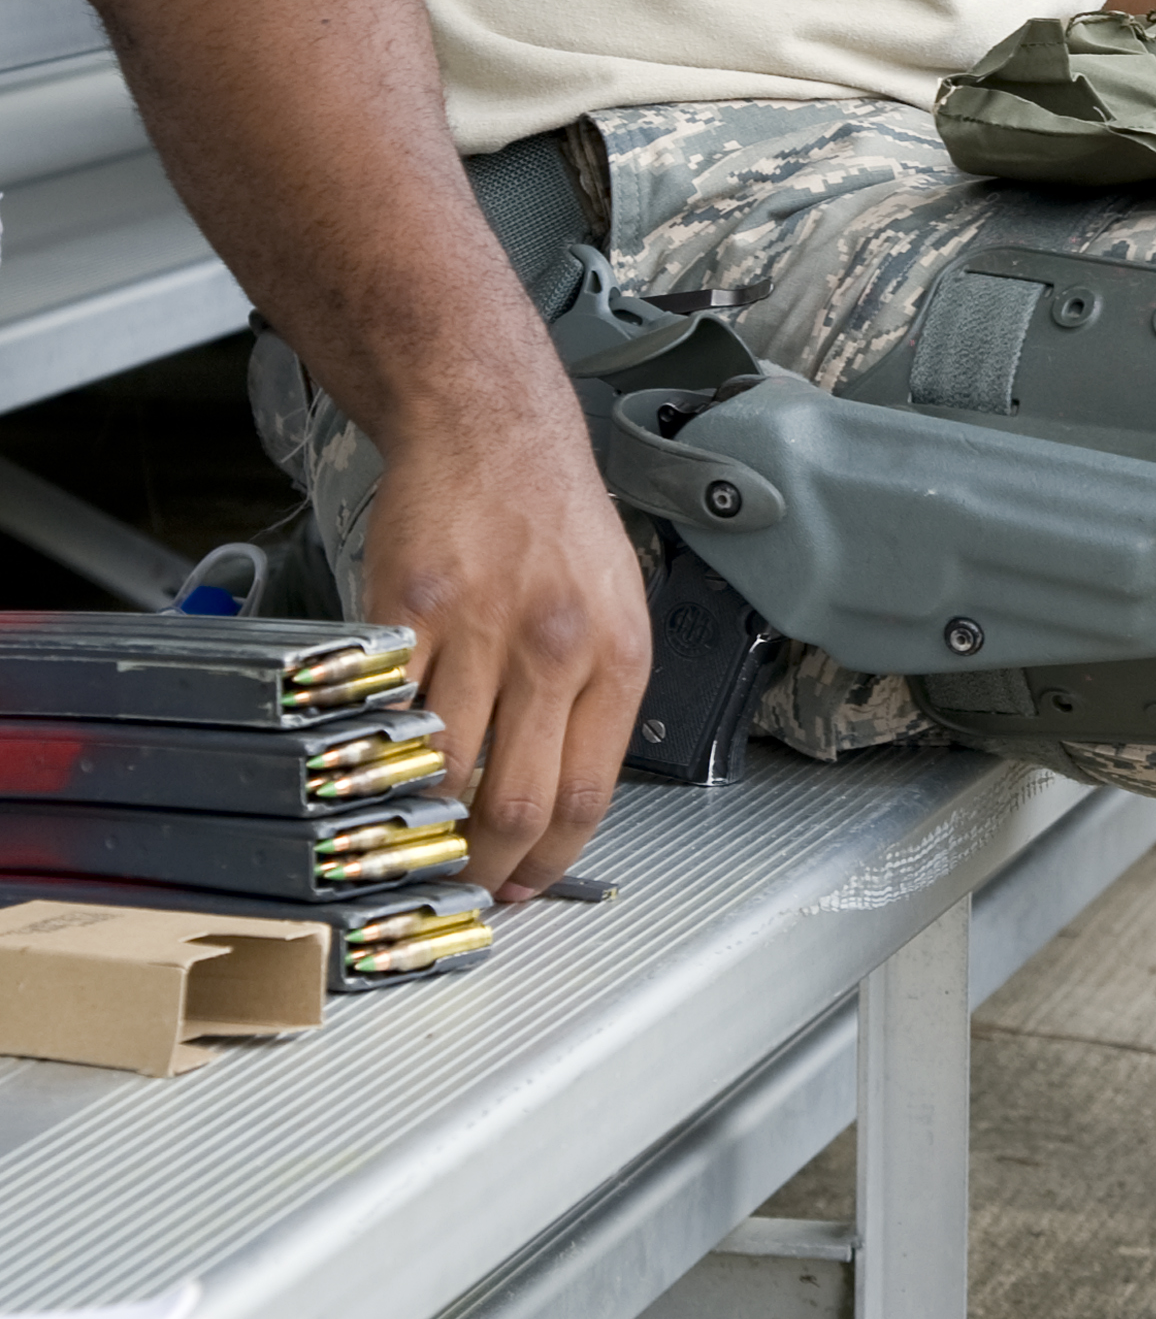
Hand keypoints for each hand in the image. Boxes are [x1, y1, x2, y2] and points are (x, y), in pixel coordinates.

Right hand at [361, 387, 653, 901]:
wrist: (491, 428)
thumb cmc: (552, 519)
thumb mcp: (614, 608)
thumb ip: (594, 699)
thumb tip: (560, 802)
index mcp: (617, 656)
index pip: (585, 798)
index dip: (548, 865)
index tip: (522, 891)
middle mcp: (554, 648)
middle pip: (514, 803)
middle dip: (483, 868)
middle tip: (460, 885)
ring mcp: (477, 628)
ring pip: (442, 769)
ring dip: (421, 820)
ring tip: (411, 837)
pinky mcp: (406, 610)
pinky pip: (386, 708)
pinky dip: (376, 750)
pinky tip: (374, 768)